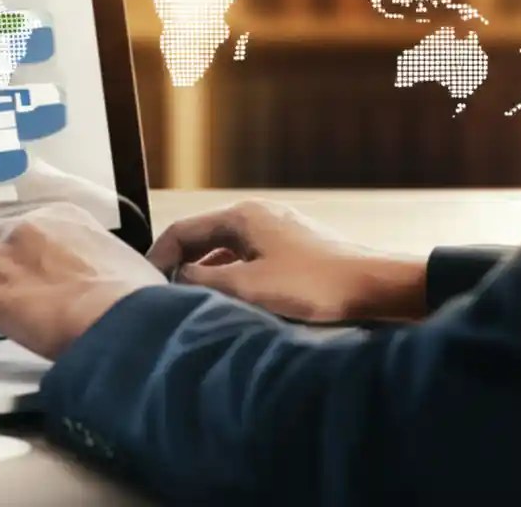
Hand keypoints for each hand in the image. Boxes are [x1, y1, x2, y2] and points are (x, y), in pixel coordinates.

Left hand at [0, 203, 164, 359]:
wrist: (126, 320)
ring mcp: (5, 256)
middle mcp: (30, 228)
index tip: (8, 254)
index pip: (23, 221)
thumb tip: (109, 283)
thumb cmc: (135, 301)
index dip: (9, 240)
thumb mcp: (126, 265)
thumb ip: (102, 265)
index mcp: (65, 217)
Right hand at [147, 200, 427, 322]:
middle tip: (163, 295)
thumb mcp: (248, 288)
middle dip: (180, 265)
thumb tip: (176, 279)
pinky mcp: (296, 251)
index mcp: (243, 217)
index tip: (144, 284)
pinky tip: (233, 303)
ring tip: (193, 304)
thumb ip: (203, 282)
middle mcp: (259, 217)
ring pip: (227, 251)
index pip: (182, 230)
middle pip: (204, 238)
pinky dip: (232, 278)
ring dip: (207, 275)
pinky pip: (250, 260)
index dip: (158, 256)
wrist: (376, 288)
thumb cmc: (315, 286)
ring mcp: (279, 232)